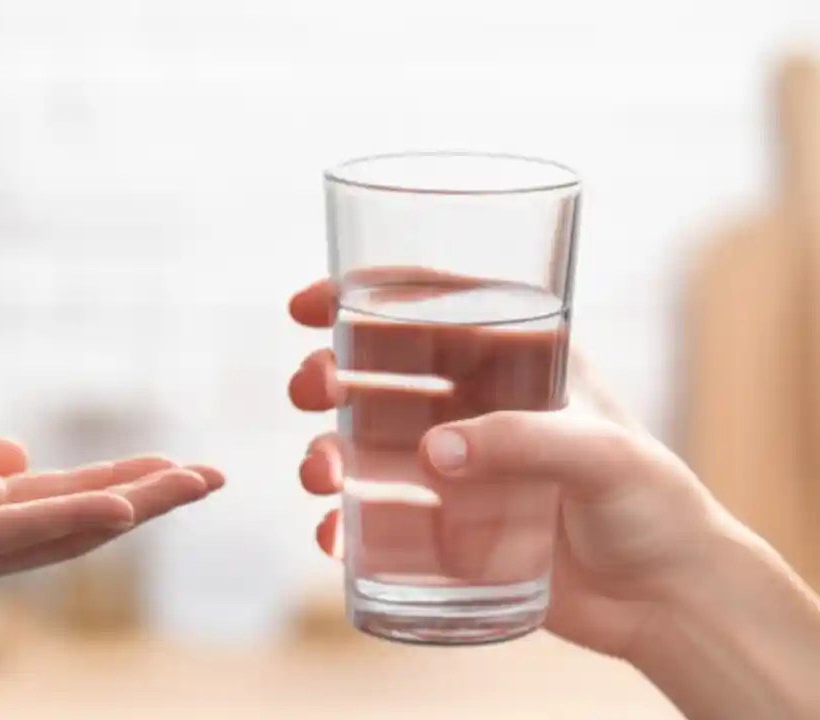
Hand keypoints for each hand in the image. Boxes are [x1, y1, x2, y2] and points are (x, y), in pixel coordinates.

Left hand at [0, 421, 221, 597]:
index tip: (172, 466)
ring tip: (192, 482)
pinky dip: (71, 522)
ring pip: (61, 530)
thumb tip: (17, 454)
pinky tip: (121, 507)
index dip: (117, 485)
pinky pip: (14, 534)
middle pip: (75, 521)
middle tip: (213, 477)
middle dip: (147, 500)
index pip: (56, 502)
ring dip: (132, 508)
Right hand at [287, 278, 727, 657]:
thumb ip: (523, 443)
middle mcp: (477, 407)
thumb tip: (434, 451)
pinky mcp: (445, 529)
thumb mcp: (603, 457)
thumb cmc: (656, 508)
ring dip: (327, 449)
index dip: (366, 297)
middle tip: (309, 388)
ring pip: (366, 444)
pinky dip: (344, 525)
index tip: (307, 306)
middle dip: (329, 372)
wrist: (668, 601)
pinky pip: (376, 519)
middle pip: (381, 373)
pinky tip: (333, 538)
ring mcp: (457, 469)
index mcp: (518, 363)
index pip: (434, 310)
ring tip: (320, 474)